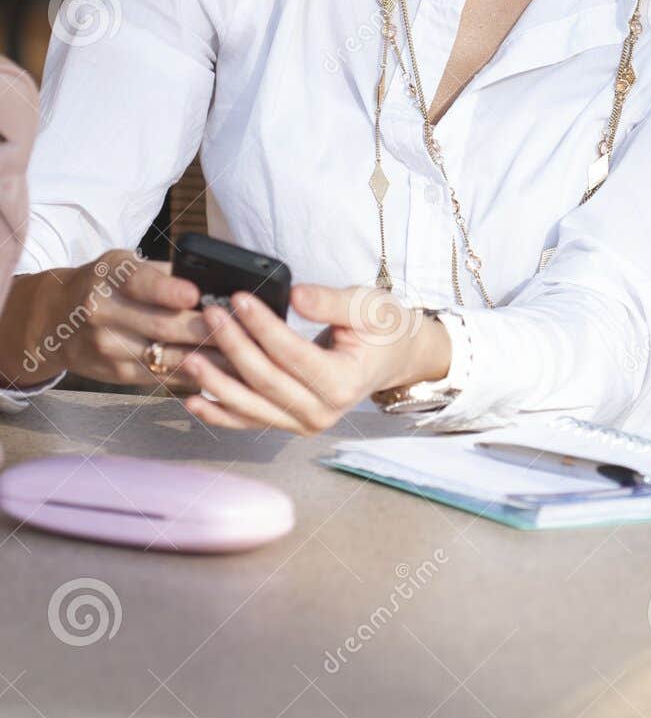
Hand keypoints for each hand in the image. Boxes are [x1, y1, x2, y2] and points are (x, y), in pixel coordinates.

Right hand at [31, 248, 230, 391]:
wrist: (56, 319)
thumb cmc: (106, 285)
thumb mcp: (124, 265)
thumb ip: (164, 274)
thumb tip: (217, 285)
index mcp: (110, 277)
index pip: (140, 282)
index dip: (168, 290)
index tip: (195, 294)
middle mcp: (104, 313)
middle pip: (162, 325)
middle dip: (207, 329)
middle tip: (245, 329)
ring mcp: (108, 348)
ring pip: (167, 356)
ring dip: (209, 358)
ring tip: (245, 355)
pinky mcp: (117, 375)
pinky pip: (162, 378)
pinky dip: (195, 376)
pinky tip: (222, 374)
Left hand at [180, 282, 452, 434]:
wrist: (393, 357)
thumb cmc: (382, 327)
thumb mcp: (365, 306)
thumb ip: (329, 302)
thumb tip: (295, 294)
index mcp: (344, 383)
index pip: (291, 354)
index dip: (262, 326)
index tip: (239, 297)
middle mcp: (323, 412)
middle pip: (266, 379)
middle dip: (234, 346)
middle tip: (209, 315)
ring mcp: (305, 423)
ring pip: (251, 406)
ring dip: (216, 383)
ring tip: (190, 357)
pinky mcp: (290, 423)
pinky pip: (249, 421)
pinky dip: (220, 414)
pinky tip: (194, 401)